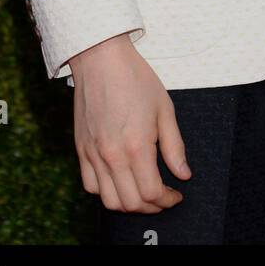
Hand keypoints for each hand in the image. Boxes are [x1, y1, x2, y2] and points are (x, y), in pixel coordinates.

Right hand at [70, 32, 190, 212]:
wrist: (101, 58)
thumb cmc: (135, 78)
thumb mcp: (164, 108)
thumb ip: (174, 145)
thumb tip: (183, 174)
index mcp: (136, 146)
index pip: (152, 192)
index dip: (167, 200)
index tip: (176, 195)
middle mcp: (112, 155)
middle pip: (131, 203)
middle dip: (151, 207)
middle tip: (163, 197)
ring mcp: (93, 154)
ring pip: (109, 201)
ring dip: (128, 204)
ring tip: (142, 194)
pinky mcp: (81, 149)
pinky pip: (90, 185)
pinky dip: (105, 192)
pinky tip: (119, 182)